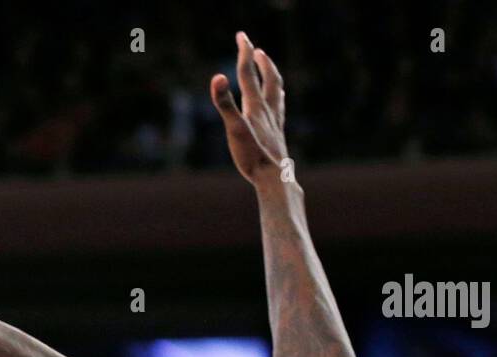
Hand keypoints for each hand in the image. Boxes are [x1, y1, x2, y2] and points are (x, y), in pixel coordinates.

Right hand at [209, 32, 289, 185]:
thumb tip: (218, 76)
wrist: (274, 179)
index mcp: (255, 106)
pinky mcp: (277, 135)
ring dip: (271, 76)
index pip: (248, 74)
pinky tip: (276, 103)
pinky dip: (276, 99)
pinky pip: (278, 110)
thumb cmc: (252, 157)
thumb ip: (225, 104)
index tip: (241, 36)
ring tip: (268, 68)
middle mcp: (267, 111)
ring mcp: (274, 123)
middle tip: (254, 48)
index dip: (244, 53)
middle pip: (267, 78)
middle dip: (260, 61)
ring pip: (276, 92)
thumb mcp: (234, 129)